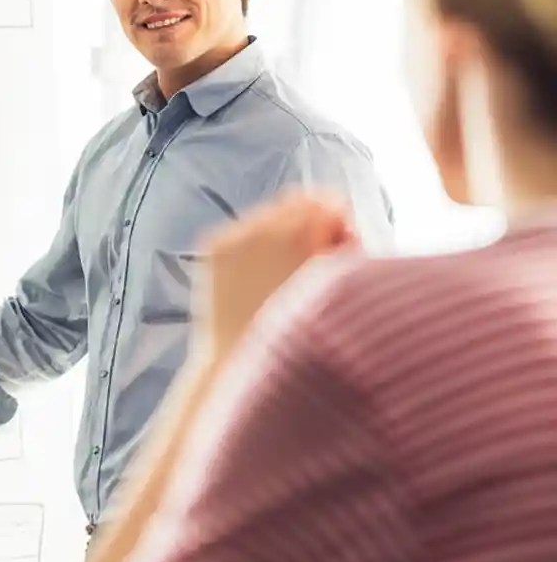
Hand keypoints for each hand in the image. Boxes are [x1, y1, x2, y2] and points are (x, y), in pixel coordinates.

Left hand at [196, 190, 358, 359]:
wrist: (239, 361)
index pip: (330, 200)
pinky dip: (254, 245)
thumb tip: (342, 222)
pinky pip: (242, 228)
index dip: (340, 225)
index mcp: (302, 234)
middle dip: (310, 225)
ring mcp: (234, 234)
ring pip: (270, 213)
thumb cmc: (300, 335)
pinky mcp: (213, 245)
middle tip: (312, 261)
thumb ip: (346, 245)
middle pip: (298, 200)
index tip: (340, 250)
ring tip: (283, 274)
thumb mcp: (338, 286)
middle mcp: (264, 226)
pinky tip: (258, 277)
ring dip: (281, 234)